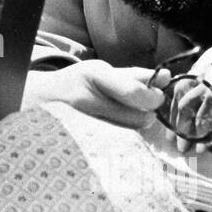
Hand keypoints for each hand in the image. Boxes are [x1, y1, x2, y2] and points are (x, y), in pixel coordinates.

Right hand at [22, 60, 167, 129]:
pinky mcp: (87, 141)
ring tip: (126, 110)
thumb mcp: (104, 69)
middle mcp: (87, 101)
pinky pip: (122, 140)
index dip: (153, 95)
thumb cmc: (80, 81)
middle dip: (149, 110)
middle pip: (139, 118)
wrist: (43, 100)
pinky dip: (126, 131)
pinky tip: (116, 122)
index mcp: (92, 77)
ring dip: (138, 121)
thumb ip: (136, 75)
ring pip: (133, 131)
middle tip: (145, 102)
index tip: (157, 92)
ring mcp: (85, 124)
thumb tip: (167, 77)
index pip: (134, 93)